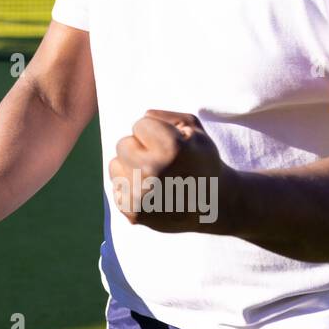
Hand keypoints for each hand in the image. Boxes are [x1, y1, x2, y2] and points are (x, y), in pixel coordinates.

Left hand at [109, 110, 227, 233]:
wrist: (214, 205)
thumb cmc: (202, 161)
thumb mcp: (195, 130)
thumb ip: (166, 116)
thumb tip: (143, 116)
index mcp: (171, 148)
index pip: (139, 124)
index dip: (155, 133)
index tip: (170, 146)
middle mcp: (153, 171)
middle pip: (123, 144)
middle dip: (139, 149)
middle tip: (161, 161)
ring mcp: (142, 195)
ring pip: (115, 165)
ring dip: (130, 167)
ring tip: (155, 177)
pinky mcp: (134, 212)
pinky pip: (116, 188)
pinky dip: (129, 188)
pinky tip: (151, 193)